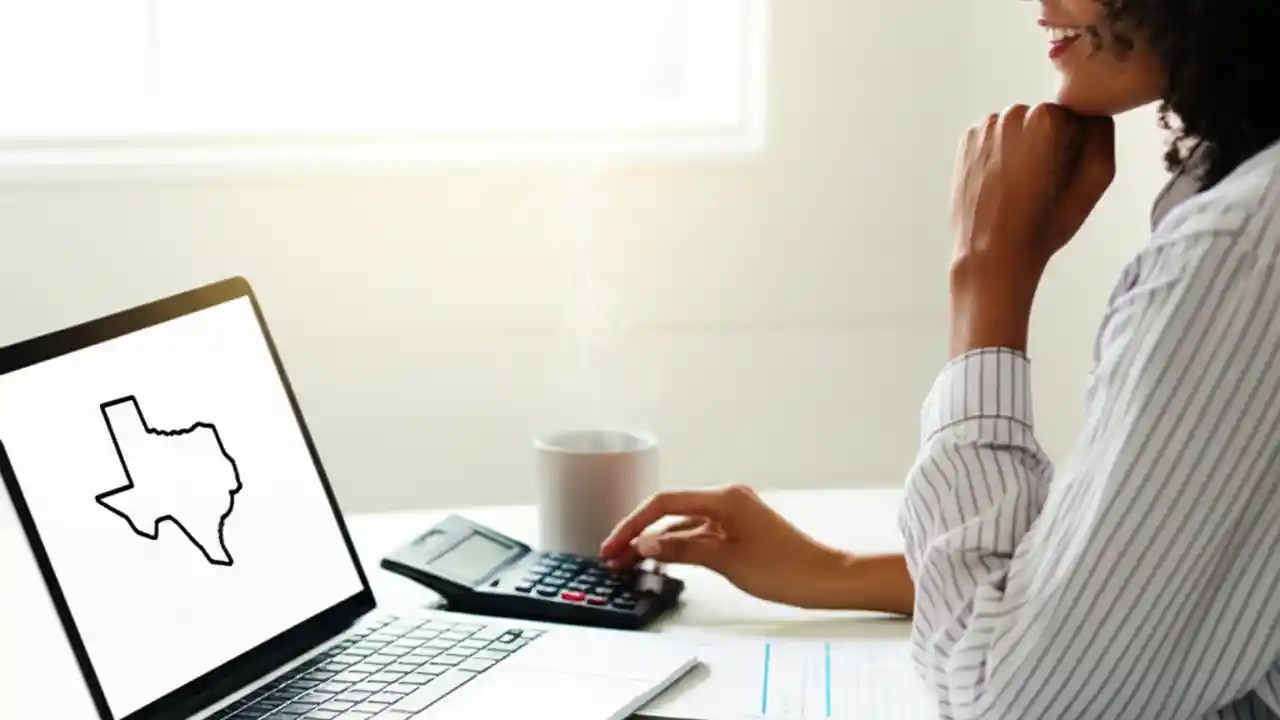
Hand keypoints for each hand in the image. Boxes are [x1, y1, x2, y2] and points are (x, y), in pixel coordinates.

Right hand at [599, 485, 912, 613]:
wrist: (824, 579)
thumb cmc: (785, 569)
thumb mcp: (725, 561)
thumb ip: (681, 549)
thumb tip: (646, 544)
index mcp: (724, 498)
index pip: (664, 503)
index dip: (633, 523)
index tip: (614, 544)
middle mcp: (727, 499)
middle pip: (670, 512)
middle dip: (639, 533)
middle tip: (612, 556)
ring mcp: (733, 514)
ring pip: (682, 525)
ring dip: (655, 542)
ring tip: (628, 563)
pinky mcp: (738, 529)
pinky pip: (698, 533)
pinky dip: (677, 546)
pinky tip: (661, 560)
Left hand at [948, 103, 1114, 354]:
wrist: (991, 254)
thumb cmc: (1047, 223)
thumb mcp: (1096, 180)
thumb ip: (1103, 135)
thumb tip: (1093, 111)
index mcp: (1047, 118)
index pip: (1074, 116)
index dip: (1074, 146)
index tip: (1062, 175)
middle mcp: (1012, 113)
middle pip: (1042, 118)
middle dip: (1045, 143)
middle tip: (1040, 183)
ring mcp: (984, 126)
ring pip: (1015, 126)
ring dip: (1020, 147)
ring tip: (1018, 186)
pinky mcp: (966, 140)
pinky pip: (992, 136)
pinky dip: (998, 152)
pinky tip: (999, 182)